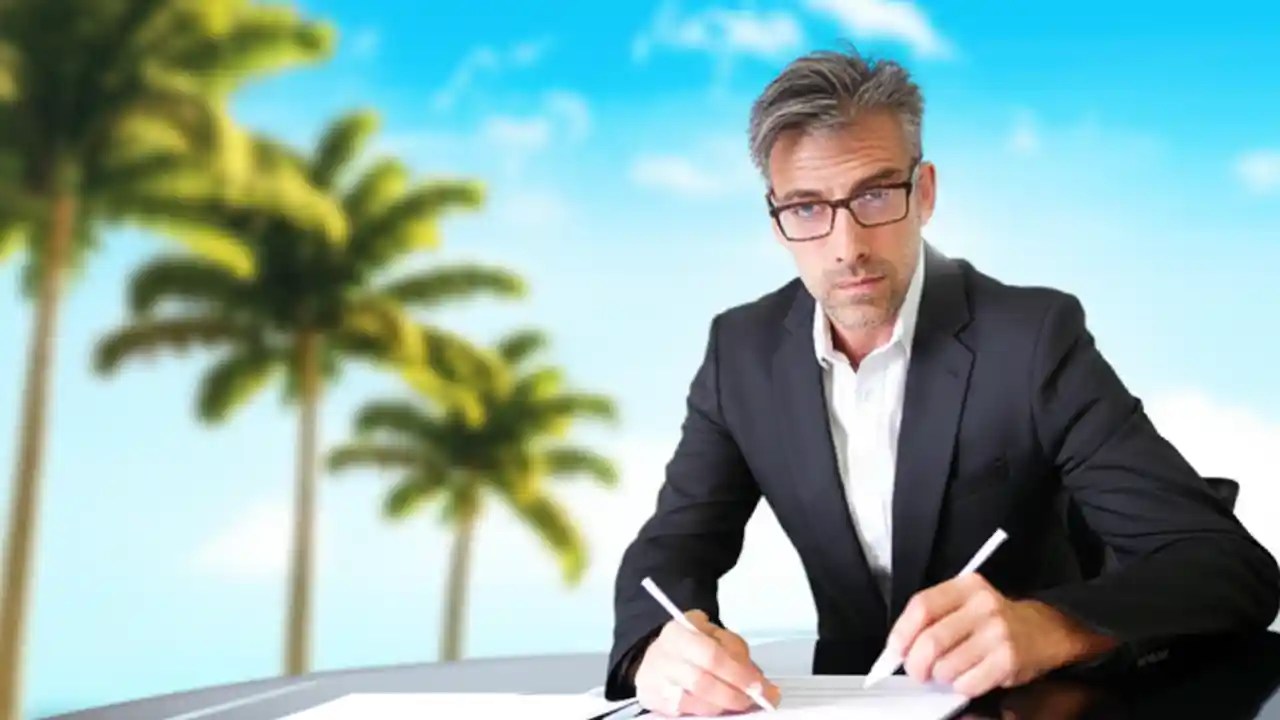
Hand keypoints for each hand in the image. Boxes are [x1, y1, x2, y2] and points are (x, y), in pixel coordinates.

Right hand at [635, 609, 781, 715]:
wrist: (660, 654)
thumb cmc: (691, 643)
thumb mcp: (715, 635)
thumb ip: (737, 654)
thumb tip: (761, 684)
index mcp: (679, 631)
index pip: (711, 655)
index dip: (738, 674)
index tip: (758, 686)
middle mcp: (662, 655)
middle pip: (701, 683)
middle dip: (732, 695)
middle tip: (753, 699)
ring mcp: (654, 680)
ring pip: (692, 703)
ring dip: (721, 706)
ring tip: (738, 703)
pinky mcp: (653, 700)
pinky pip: (684, 712)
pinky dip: (707, 713)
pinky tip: (720, 708)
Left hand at [887, 573, 1116, 697]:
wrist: (1044, 630)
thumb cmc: (994, 619)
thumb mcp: (965, 603)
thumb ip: (933, 617)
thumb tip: (898, 647)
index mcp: (966, 586)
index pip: (921, 607)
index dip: (901, 633)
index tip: (895, 651)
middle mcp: (983, 606)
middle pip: (931, 641)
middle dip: (916, 664)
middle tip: (917, 671)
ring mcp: (998, 633)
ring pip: (946, 666)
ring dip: (940, 676)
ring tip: (948, 671)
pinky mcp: (1008, 660)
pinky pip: (967, 683)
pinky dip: (960, 686)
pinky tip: (967, 677)